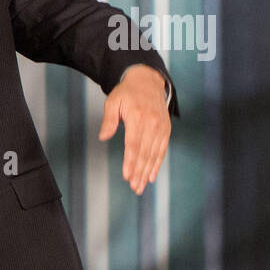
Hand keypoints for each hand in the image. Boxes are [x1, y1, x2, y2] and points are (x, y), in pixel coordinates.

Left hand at [98, 66, 171, 194]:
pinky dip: (157, 164)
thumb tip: (103, 137)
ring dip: (147, 172)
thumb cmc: (127, 92)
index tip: (127, 176)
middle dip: (139, 172)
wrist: (148, 81)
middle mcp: (152, 123)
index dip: (131, 162)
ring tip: (141, 186)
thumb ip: (109, 120)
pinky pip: (162, 150)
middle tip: (134, 188)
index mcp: (138, 117)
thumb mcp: (113, 101)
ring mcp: (161, 127)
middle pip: (145, 153)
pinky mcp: (166, 130)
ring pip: (154, 154)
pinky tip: (151, 176)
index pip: (134, 144)